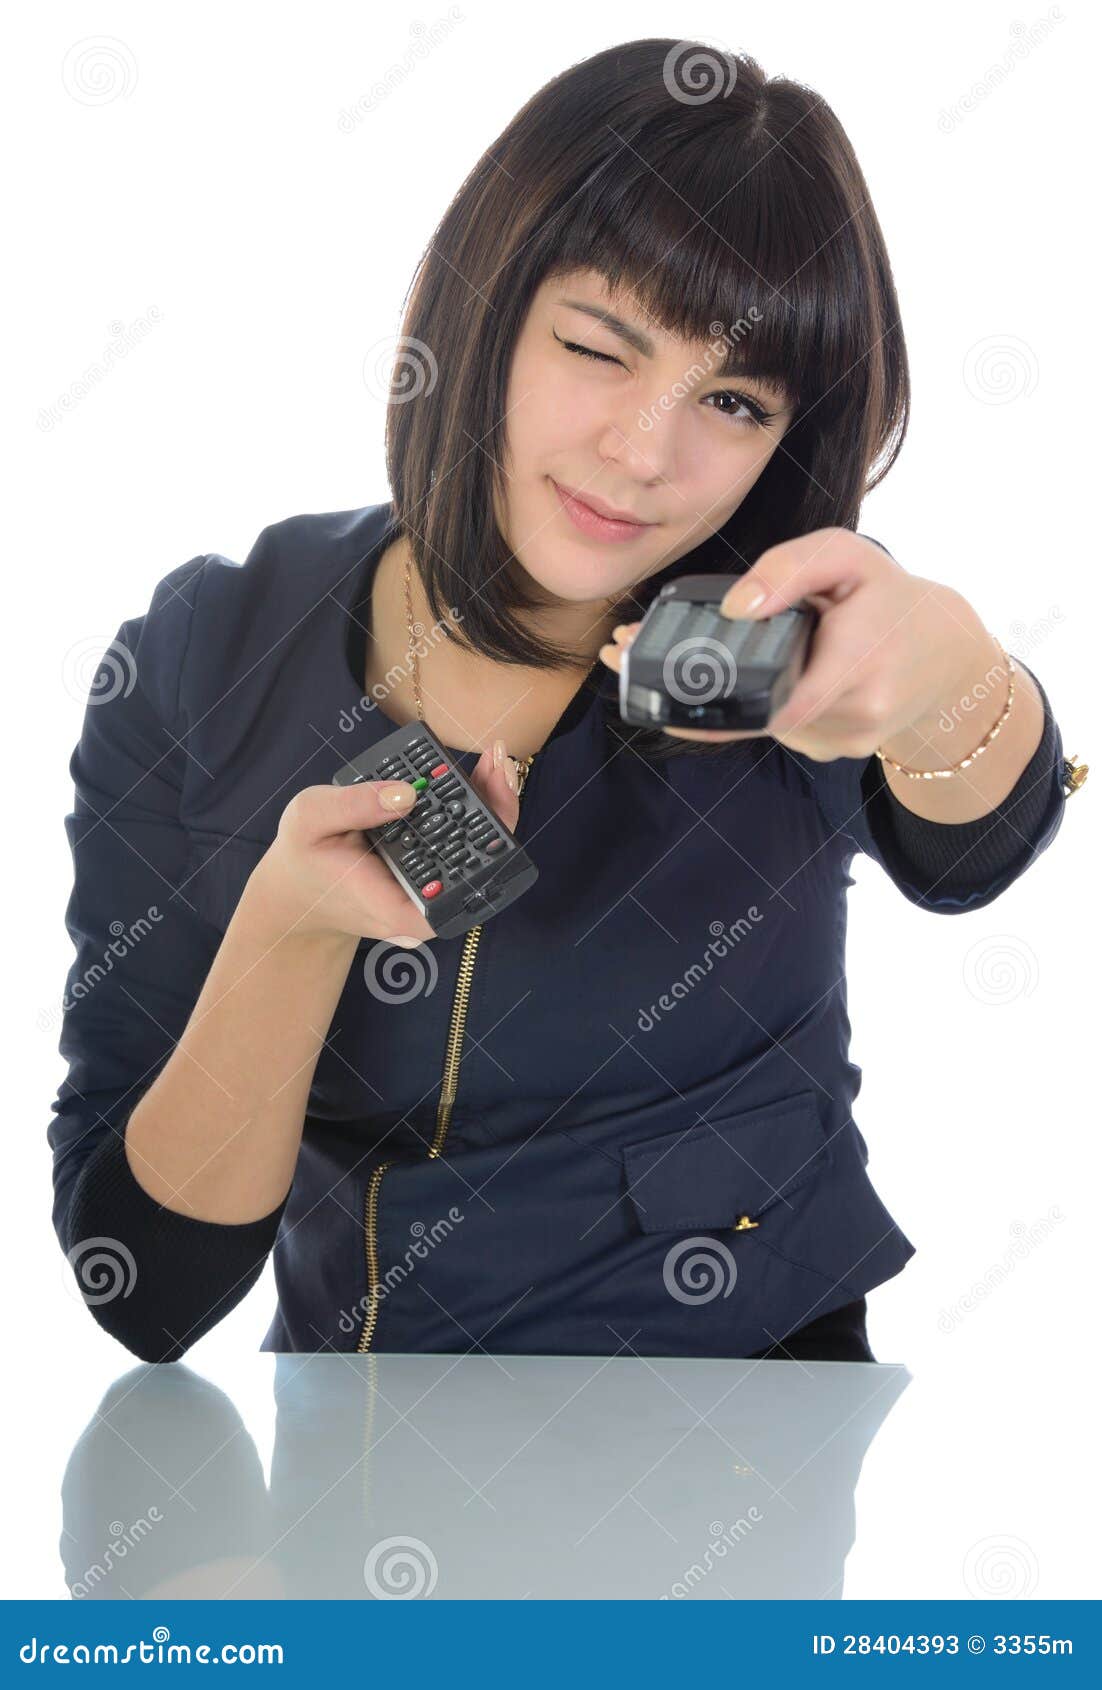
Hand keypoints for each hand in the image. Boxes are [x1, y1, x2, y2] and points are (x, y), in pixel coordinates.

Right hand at [247, 746, 520, 945]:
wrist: (294, 891)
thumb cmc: (302, 858)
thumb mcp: (309, 820)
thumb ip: (353, 805)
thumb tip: (407, 793)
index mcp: (400, 909)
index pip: (465, 887)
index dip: (489, 845)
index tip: (493, 798)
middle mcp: (424, 909)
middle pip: (480, 866)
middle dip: (494, 811)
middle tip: (497, 763)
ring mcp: (428, 893)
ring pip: (474, 855)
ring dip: (486, 806)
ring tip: (493, 762)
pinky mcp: (427, 875)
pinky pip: (457, 846)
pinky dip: (468, 811)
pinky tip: (476, 777)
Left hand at [598, 528, 992, 761]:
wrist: (948, 658)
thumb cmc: (892, 600)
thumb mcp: (850, 558)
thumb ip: (792, 569)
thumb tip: (733, 608)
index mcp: (858, 668)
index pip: (773, 700)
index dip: (709, 701)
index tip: (652, 677)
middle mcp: (851, 718)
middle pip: (750, 711)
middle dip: (685, 687)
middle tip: (620, 653)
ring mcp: (841, 744)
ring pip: (759, 721)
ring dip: (710, 696)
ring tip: (657, 657)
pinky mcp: (831, 752)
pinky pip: (776, 726)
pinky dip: (748, 703)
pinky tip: (726, 676)